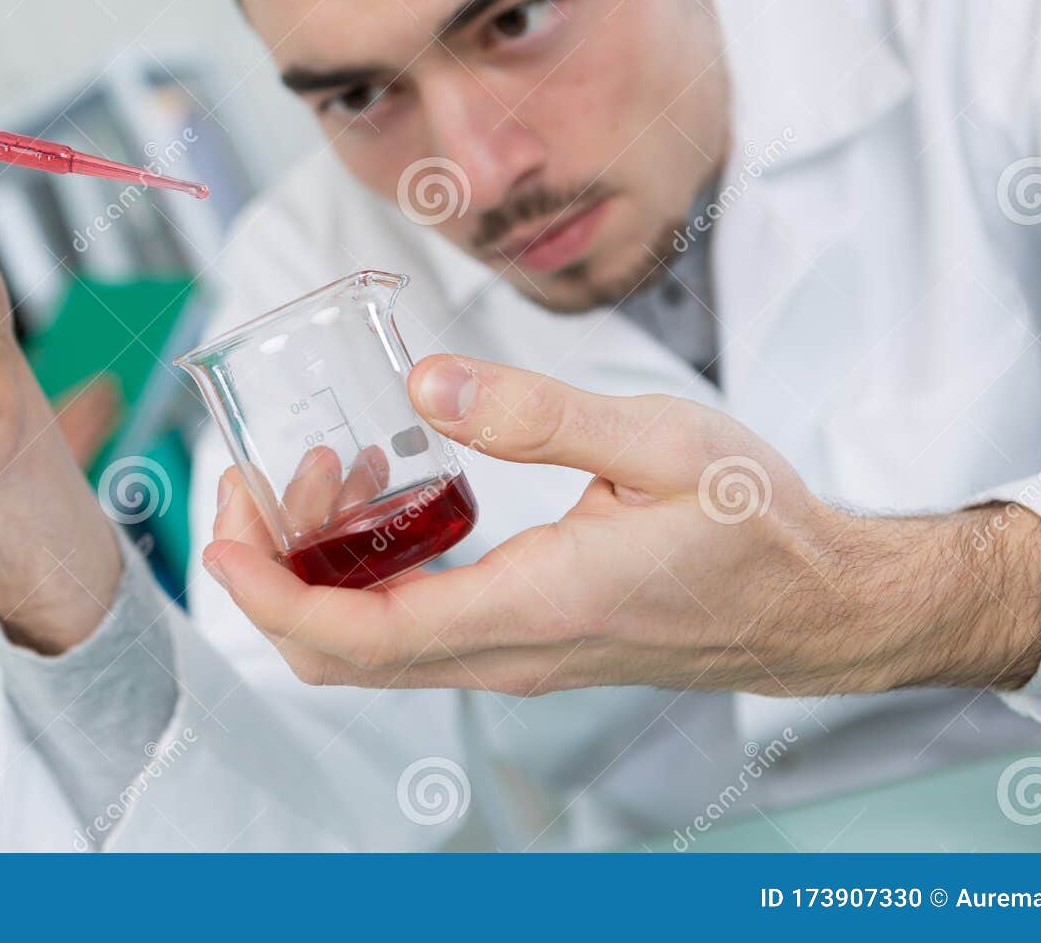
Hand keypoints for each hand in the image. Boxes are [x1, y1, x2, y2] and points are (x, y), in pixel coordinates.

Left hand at [202, 354, 1040, 696]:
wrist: (819, 604)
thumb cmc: (755, 527)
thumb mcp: (656, 441)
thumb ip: (535, 413)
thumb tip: (425, 383)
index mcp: (533, 607)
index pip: (357, 635)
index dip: (269, 590)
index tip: (222, 529)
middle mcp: (508, 652)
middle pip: (338, 653)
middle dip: (272, 572)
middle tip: (261, 480)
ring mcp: (514, 656)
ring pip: (369, 646)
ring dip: (320, 567)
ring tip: (331, 469)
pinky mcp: (524, 641)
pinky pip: (412, 630)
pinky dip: (368, 573)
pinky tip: (390, 496)